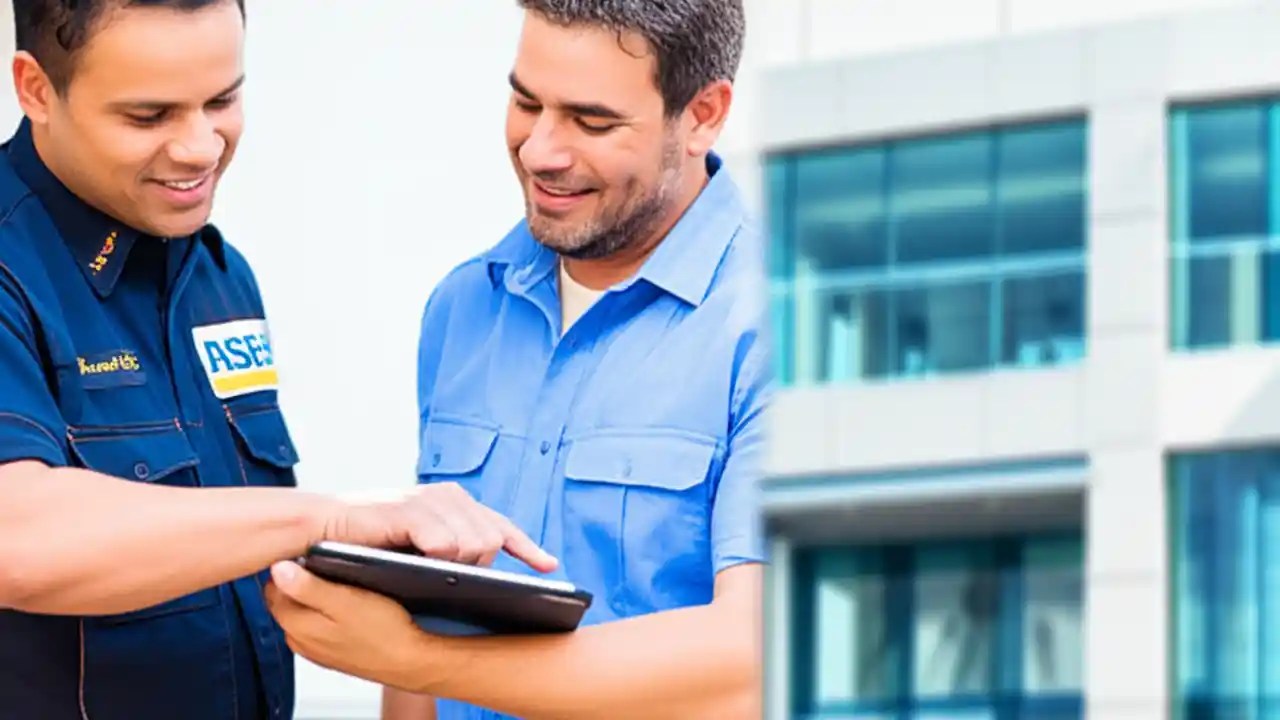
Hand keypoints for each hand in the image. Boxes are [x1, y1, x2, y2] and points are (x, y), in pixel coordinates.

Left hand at [264, 561, 439, 692]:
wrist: (409, 662)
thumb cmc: (383, 631)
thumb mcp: (345, 601)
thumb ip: (308, 587)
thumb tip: (278, 569)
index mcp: (296, 624)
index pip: (274, 588)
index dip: (288, 568)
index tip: (307, 555)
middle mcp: (299, 640)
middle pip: (285, 601)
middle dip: (298, 582)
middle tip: (326, 566)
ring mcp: (315, 649)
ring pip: (302, 614)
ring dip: (313, 598)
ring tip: (340, 584)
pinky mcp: (331, 653)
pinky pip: (318, 627)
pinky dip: (326, 614)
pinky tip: (347, 607)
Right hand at [318, 482, 556, 571]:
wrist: (320, 528)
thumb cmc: (369, 542)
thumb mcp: (419, 548)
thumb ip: (450, 553)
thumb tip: (484, 573)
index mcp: (454, 503)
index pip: (501, 525)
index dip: (527, 548)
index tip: (548, 567)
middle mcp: (448, 496)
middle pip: (493, 537)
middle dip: (483, 564)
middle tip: (455, 577)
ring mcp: (429, 500)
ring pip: (474, 541)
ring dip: (460, 563)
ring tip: (435, 569)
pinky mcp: (407, 509)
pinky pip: (443, 541)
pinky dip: (441, 556)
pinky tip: (428, 561)